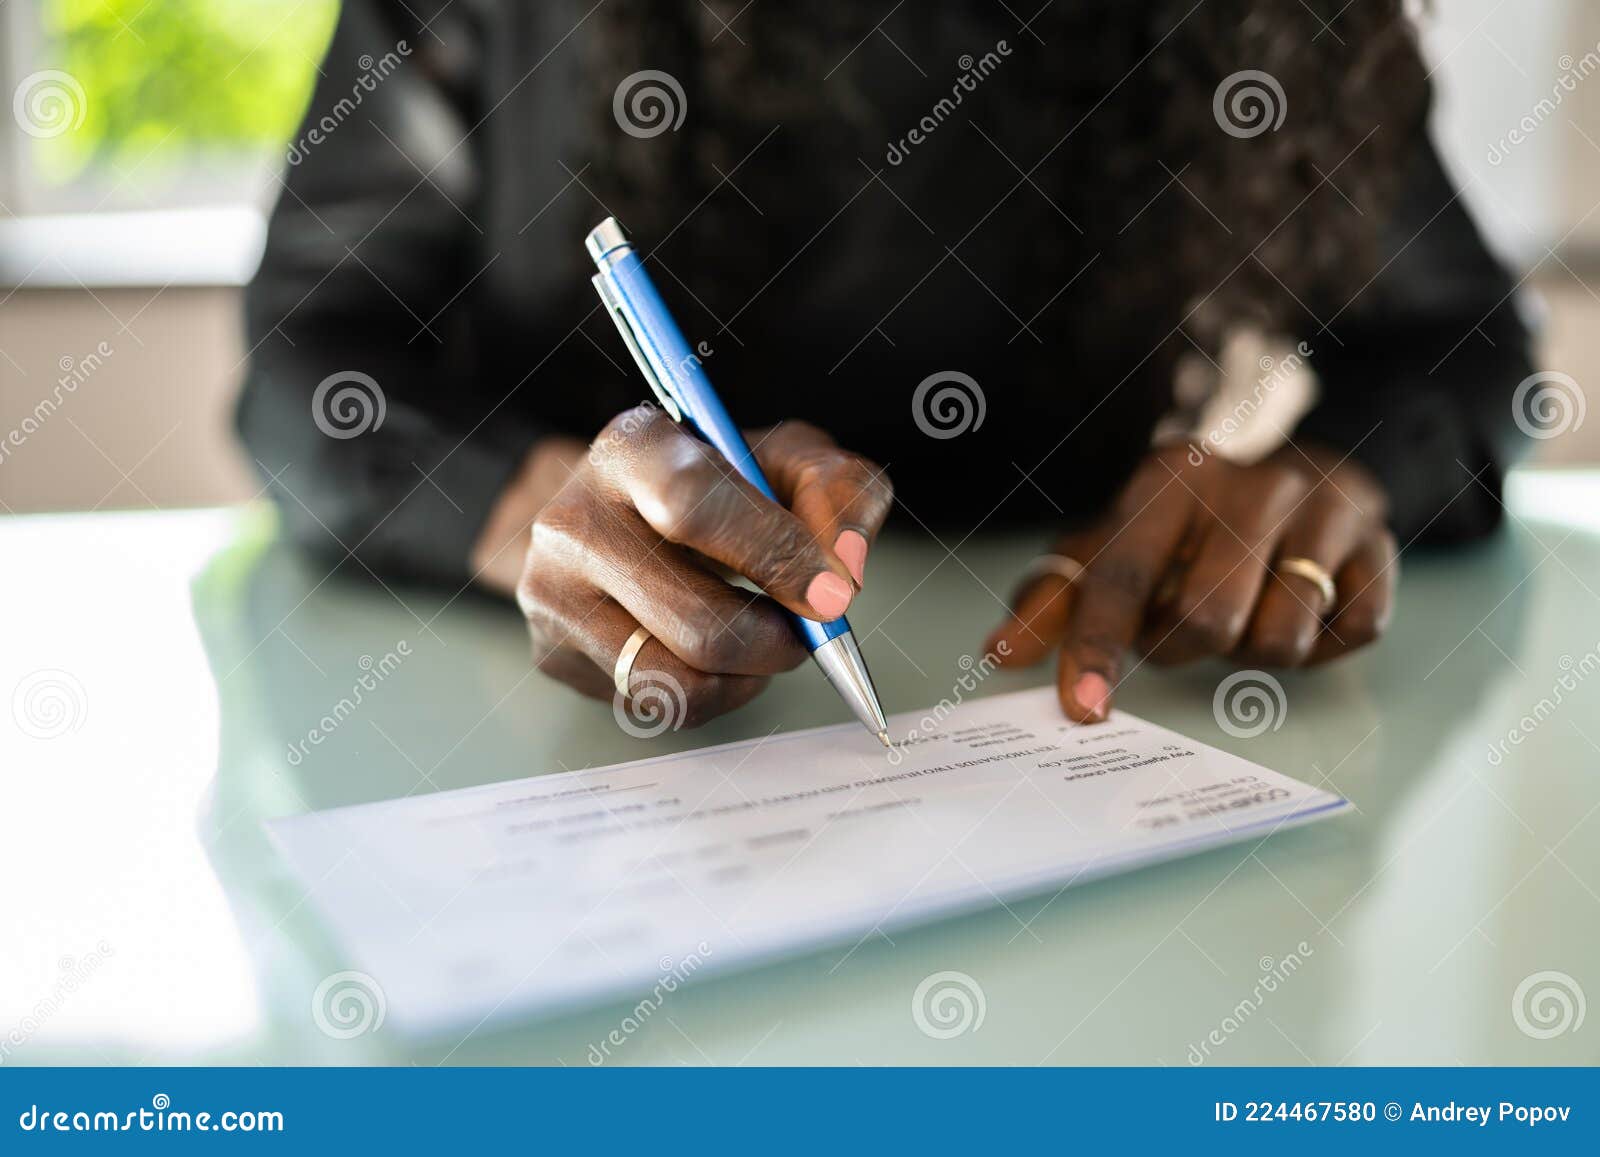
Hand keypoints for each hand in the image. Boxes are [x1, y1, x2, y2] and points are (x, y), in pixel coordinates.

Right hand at [510, 405, 891, 725]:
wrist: (616, 510)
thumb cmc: (713, 484)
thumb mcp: (784, 458)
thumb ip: (838, 491)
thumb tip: (843, 570)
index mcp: (632, 448)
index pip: (694, 504)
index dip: (772, 554)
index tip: (828, 593)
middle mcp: (573, 519)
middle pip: (697, 621)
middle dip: (776, 640)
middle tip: (804, 629)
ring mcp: (552, 592)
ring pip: (678, 680)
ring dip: (747, 676)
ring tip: (761, 640)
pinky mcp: (553, 653)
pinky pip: (658, 707)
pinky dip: (713, 693)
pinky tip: (716, 656)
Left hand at [986, 443, 1396, 722]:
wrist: (1298, 464)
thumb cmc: (1191, 524)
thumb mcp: (1114, 544)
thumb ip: (1054, 598)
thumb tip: (998, 654)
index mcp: (1167, 480)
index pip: (1121, 576)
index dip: (1096, 647)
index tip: (1084, 709)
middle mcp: (1249, 484)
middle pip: (1204, 622)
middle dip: (1187, 646)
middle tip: (1188, 620)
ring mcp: (1323, 508)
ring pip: (1279, 640)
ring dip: (1256, 648)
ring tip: (1249, 604)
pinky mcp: (1380, 542)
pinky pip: (1351, 635)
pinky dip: (1323, 644)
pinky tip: (1306, 604)